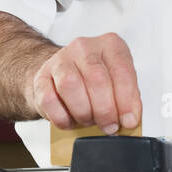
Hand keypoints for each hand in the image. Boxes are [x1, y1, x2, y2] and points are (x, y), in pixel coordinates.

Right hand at [27, 33, 142, 133]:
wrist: (62, 76)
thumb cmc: (95, 81)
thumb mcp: (118, 83)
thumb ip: (127, 98)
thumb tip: (129, 119)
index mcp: (110, 45)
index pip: (122, 70)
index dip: (127, 100)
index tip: (128, 121)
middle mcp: (85, 47)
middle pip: (96, 78)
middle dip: (105, 110)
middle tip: (109, 126)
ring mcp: (60, 60)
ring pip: (71, 86)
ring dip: (83, 112)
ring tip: (89, 121)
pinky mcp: (41, 77)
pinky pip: (49, 100)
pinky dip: (62, 117)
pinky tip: (71, 120)